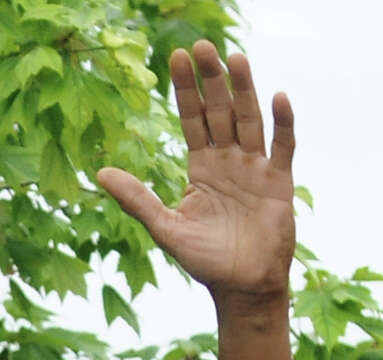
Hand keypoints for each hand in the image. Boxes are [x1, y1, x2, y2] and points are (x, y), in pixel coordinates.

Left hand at [98, 42, 293, 302]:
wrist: (242, 289)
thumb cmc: (205, 262)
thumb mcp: (166, 229)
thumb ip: (137, 200)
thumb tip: (99, 174)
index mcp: (201, 167)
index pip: (192, 120)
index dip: (185, 90)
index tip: (175, 57)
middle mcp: (229, 160)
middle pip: (220, 111)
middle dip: (212, 80)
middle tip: (202, 46)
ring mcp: (256, 169)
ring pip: (250, 120)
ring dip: (244, 90)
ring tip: (236, 59)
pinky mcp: (279, 184)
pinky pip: (283, 147)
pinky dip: (282, 123)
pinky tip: (278, 98)